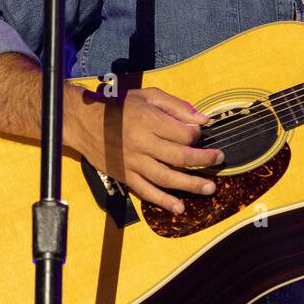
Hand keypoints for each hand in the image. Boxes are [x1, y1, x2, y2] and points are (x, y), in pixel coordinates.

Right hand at [71, 86, 224, 215]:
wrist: (84, 122)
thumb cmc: (118, 107)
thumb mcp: (147, 95)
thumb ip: (176, 106)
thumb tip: (202, 120)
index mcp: (149, 121)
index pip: (184, 134)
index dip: (197, 135)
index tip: (200, 135)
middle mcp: (142, 143)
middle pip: (180, 156)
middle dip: (204, 160)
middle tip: (219, 160)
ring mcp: (133, 162)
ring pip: (167, 177)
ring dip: (191, 185)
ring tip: (210, 188)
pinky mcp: (125, 176)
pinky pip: (146, 191)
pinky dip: (164, 201)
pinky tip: (179, 207)